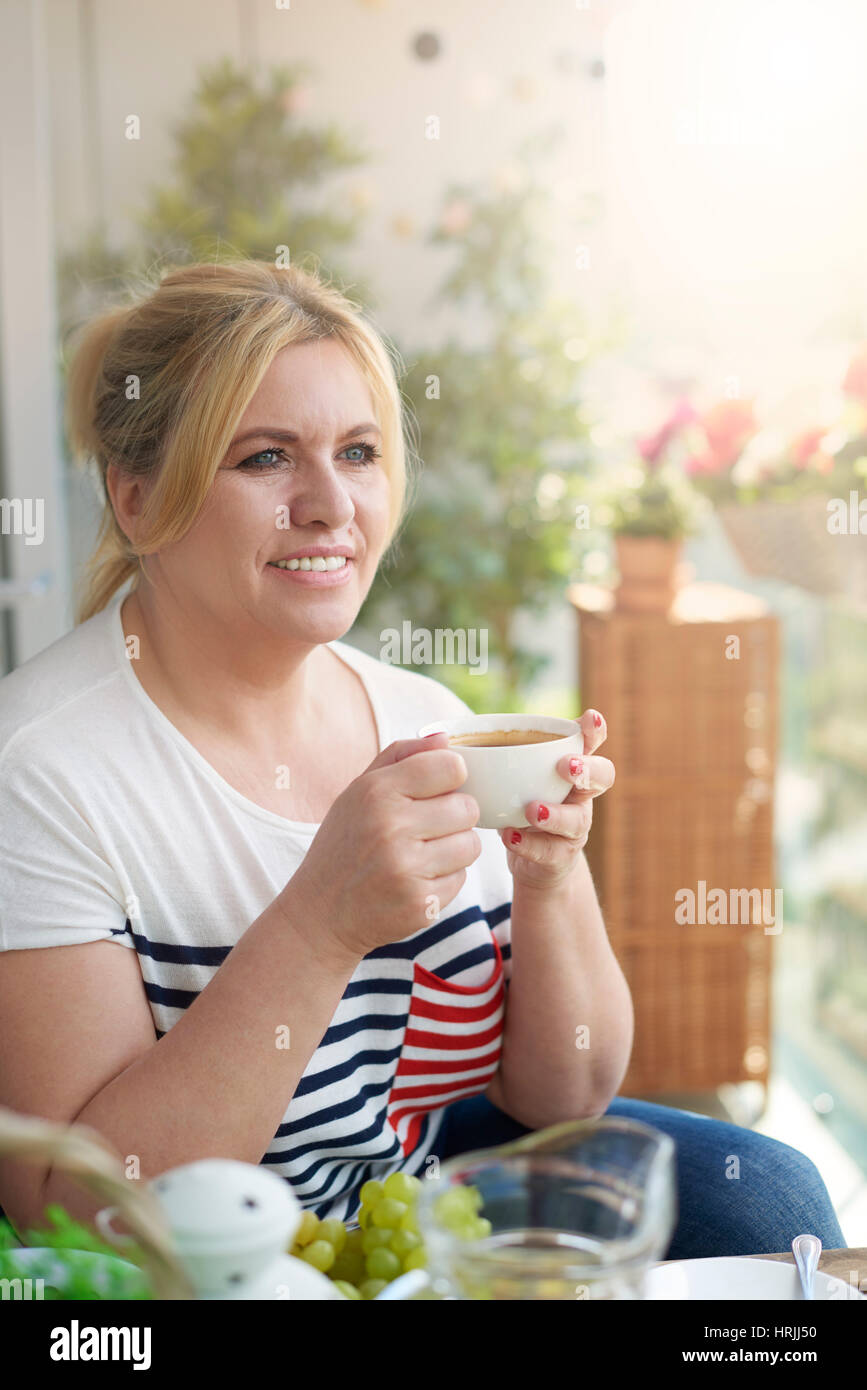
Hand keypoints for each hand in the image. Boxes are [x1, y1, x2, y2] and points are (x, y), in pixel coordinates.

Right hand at [284, 732, 480, 961]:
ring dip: (454, 849)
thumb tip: (444, 738)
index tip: (438, 789)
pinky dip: (445, 879)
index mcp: (376, 792)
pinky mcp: (421, 904)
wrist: (321, 913)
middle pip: (468, 807)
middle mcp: (391, 828)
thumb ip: (401, 757)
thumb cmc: (345, 845)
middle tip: (428, 827)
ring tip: (423, 854)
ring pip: (471, 844)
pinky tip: (416, 880)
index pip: (451, 766)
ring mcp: (407, 869)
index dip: (452, 776)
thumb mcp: (358, 792)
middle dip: (455, 816)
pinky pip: (462, 878)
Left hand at [499, 709, 614, 889]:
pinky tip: (510, 837)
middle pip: (603, 776)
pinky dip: (530, 844)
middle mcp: (580, 793)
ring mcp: (575, 826)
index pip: (591, 742)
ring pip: (578, 819)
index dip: (595, 730)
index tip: (589, 719)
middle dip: (587, 769)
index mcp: (570, 765)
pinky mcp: (561, 856)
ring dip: (555, 814)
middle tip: (565, 767)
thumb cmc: (518, 803)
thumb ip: (489, 755)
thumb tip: (437, 736)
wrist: (533, 859)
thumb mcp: (509, 776)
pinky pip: (551, 851)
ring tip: (532, 810)